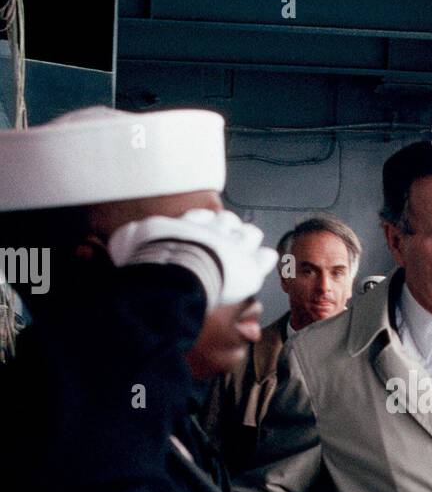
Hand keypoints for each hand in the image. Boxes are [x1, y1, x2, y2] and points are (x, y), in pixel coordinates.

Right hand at [108, 208, 277, 304]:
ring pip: (249, 235)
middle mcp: (213, 229)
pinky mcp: (250, 266)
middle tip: (232, 231)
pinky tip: (269, 256)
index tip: (205, 225)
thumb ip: (123, 240)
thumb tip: (101, 241)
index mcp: (188, 223)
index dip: (203, 222)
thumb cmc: (153, 261)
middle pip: (227, 222)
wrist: (179, 274)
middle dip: (229, 227)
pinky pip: (264, 258)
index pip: (199, 217)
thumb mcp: (129, 244)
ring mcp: (234, 246)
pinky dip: (266, 257)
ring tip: (251, 239)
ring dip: (249, 237)